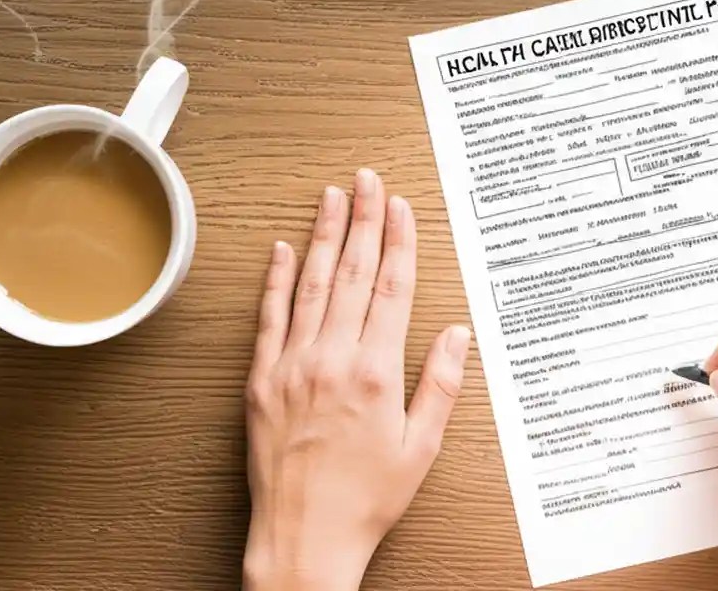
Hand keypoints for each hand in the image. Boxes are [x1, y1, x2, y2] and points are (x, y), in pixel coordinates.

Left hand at [243, 169, 471, 590]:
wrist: (305, 539)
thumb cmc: (367, 499)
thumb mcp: (421, 447)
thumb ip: (440, 384)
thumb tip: (457, 333)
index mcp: (376, 373)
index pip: (390, 289)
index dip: (397, 242)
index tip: (400, 207)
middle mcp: (332, 360)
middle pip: (350, 273)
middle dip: (361, 220)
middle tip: (366, 180)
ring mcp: (291, 367)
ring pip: (309, 285)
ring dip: (321, 236)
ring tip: (330, 197)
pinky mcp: (260, 382)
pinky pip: (269, 318)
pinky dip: (275, 280)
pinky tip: (281, 249)